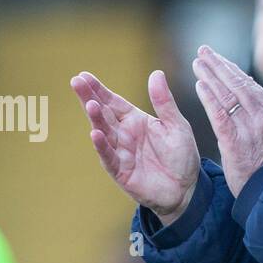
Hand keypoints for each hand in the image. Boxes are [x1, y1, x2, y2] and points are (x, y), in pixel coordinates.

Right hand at [71, 70, 199, 224]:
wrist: (187, 189)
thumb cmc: (181, 157)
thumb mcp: (177, 125)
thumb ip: (164, 102)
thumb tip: (156, 73)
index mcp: (135, 121)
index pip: (113, 102)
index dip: (99, 89)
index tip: (84, 75)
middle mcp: (124, 135)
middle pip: (103, 114)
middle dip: (89, 98)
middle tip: (76, 82)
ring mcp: (121, 153)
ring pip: (104, 133)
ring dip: (96, 119)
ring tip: (90, 104)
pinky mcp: (121, 172)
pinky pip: (110, 158)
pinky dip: (102, 147)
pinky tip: (95, 134)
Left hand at [191, 46, 262, 197]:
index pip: (250, 86)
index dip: (233, 71)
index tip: (220, 61)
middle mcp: (261, 116)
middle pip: (237, 84)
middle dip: (219, 66)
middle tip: (204, 51)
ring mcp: (248, 127)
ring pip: (227, 95)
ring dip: (211, 76)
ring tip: (198, 63)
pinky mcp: (234, 140)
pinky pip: (219, 114)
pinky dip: (209, 98)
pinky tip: (199, 85)